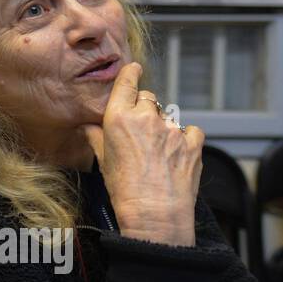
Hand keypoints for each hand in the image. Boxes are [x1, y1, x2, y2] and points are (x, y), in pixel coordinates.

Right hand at [82, 62, 202, 246]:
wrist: (155, 213)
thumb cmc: (124, 190)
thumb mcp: (103, 162)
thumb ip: (97, 138)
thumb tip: (89, 127)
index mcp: (119, 119)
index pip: (127, 83)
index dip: (131, 73)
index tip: (135, 68)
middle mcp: (146, 118)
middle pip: (148, 98)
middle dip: (145, 108)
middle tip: (142, 129)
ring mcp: (172, 129)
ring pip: (169, 116)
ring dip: (164, 127)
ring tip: (159, 152)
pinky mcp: (193, 142)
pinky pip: (190, 131)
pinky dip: (186, 139)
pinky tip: (178, 154)